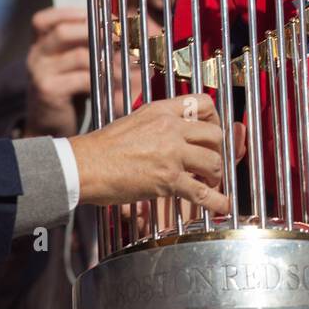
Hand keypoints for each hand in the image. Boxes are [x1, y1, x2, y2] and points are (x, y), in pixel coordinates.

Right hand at [25, 7, 129, 136]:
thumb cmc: (69, 89)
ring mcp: (39, 72)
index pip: (47, 18)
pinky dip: (104, 81)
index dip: (75, 14)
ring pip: (78, 56)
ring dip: (109, 60)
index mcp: (41, 42)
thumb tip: (128, 27)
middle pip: (62, 31)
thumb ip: (92, 43)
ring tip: (129, 66)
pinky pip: (82, 80)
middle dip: (97, 31)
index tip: (104, 17)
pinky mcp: (48, 90)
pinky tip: (118, 86)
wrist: (49, 125)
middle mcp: (36, 53)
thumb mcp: (77, 62)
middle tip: (123, 38)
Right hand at [70, 93, 231, 215]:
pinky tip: (223, 205)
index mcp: (162, 111)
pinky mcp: (168, 179)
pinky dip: (216, 200)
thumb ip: (158, 123)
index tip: (212, 133)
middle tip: (211, 162)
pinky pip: (202, 192)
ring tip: (208, 182)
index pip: (204, 103)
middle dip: (218, 151)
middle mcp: (171, 128)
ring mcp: (171, 154)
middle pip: (215, 135)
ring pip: (213, 162)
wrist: (85, 165)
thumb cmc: (103, 147)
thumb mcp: (135, 120)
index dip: (215, 120)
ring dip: (215, 175)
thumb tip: (174, 132)